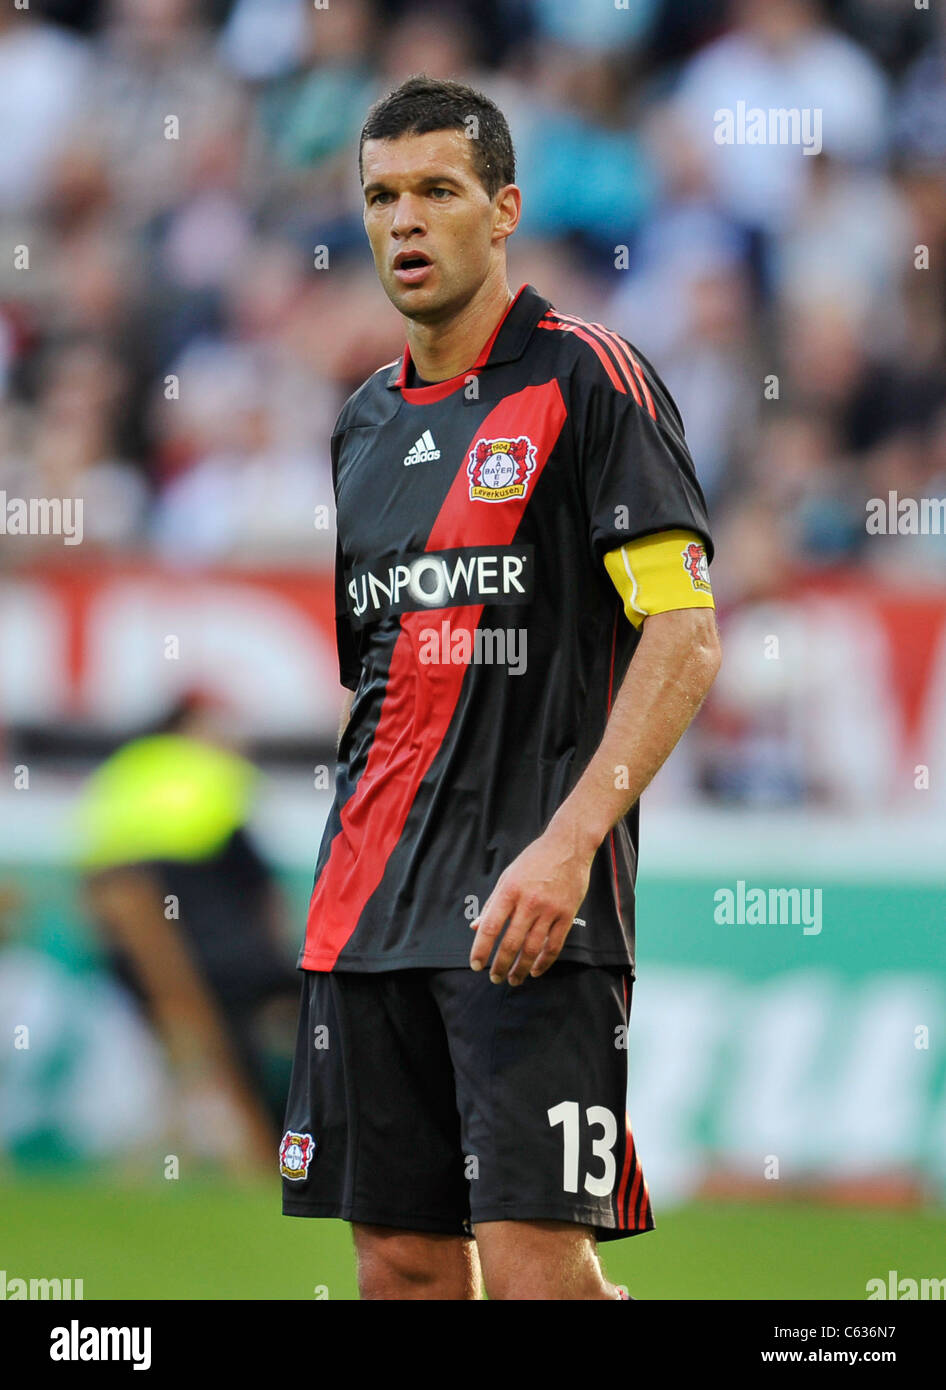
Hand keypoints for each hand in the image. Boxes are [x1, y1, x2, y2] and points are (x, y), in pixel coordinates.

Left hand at [469, 826, 593, 984]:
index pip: (491, 927)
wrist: (569, 845)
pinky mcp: (567, 914)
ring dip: (522, 969)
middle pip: (511, 943)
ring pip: (533, 948)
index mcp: (510, 890)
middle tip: (494, 978)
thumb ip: (492, 903)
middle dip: (500, 965)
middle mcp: (529, 902)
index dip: (481, 949)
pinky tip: (536, 970)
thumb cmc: (534, 860)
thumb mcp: (507, 876)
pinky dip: (544, 961)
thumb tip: (476, 928)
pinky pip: (555, 945)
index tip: (475, 965)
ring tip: (514, 979)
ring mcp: (550, 909)